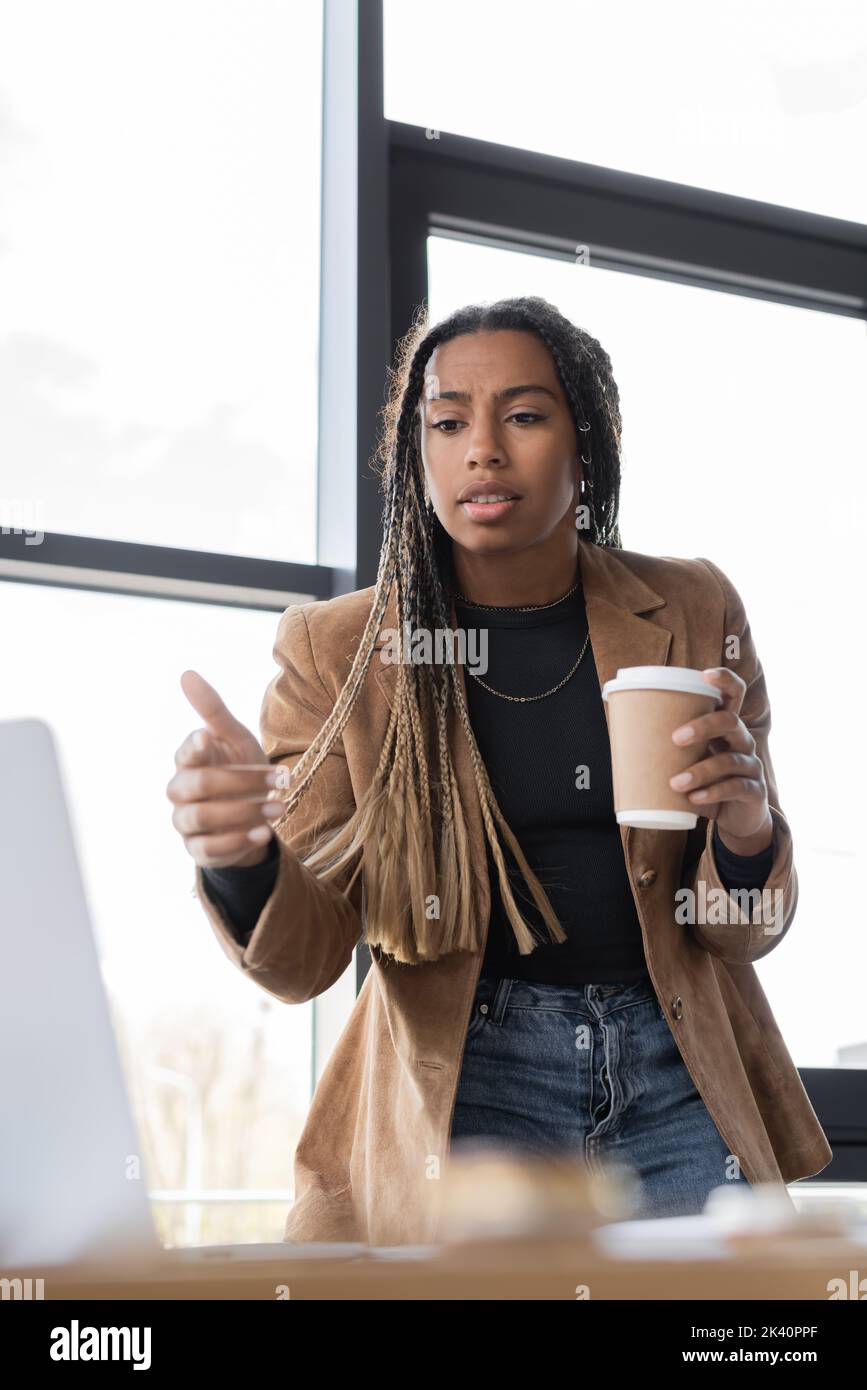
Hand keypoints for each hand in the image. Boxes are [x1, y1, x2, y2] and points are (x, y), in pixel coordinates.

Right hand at [166, 670, 285, 868]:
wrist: (251, 813)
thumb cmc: (238, 766)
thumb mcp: (235, 737)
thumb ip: (213, 710)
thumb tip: (186, 673)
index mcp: (187, 759)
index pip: (186, 751)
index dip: (195, 745)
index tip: (210, 737)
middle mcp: (179, 790)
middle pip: (200, 785)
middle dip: (243, 783)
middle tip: (280, 782)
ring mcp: (184, 821)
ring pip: (203, 818)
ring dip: (245, 813)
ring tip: (280, 809)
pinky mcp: (196, 849)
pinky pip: (209, 849)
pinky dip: (238, 841)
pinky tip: (264, 833)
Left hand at [669, 667, 772, 852]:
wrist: (734, 817)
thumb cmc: (707, 781)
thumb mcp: (691, 761)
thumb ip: (671, 747)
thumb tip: (620, 734)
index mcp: (726, 728)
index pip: (733, 695)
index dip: (725, 680)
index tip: (706, 674)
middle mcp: (742, 741)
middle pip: (730, 721)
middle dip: (703, 725)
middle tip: (676, 737)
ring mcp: (751, 765)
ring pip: (729, 760)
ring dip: (700, 771)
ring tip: (675, 783)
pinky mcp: (755, 790)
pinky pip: (735, 787)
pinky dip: (713, 793)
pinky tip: (695, 799)